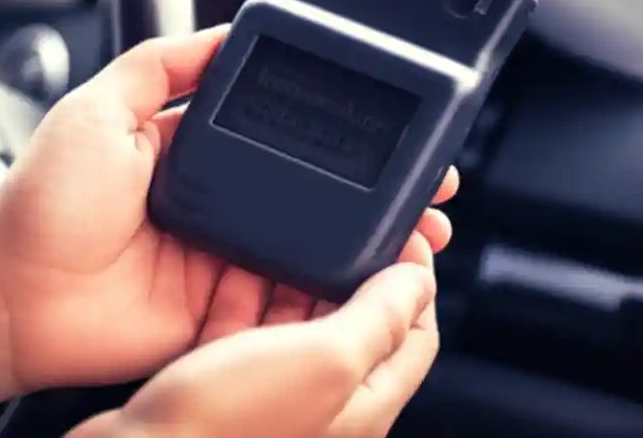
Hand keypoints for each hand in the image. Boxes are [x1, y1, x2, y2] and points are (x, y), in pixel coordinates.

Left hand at [0, 27, 458, 389]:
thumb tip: (228, 29)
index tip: (389, 124)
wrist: (11, 296)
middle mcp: (223, 209)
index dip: (339, 133)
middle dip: (379, 195)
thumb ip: (164, 63)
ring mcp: (227, 265)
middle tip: (431, 189)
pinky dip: (336, 300)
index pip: (287, 137)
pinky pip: (290, 308)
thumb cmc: (42, 203)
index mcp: (199, 156)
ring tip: (423, 237)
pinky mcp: (224, 315)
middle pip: (317, 198)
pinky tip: (379, 287)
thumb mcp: (99, 105)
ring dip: (373, 248)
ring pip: (317, 254)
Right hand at [70, 243, 440, 437]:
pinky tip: (227, 266)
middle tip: (339, 224)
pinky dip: (241, 294)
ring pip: (295, 320)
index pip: (416, 335)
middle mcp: (322, 404)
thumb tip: (419, 280)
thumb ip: (379, 318)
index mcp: (362, 405)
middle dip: (350, 270)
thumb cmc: (225, 427)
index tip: (400, 235)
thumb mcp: (324, 359)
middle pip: (357, 323)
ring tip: (281, 235)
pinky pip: (243, 328)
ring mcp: (271, 396)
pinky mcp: (223, 388)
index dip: (413, 281)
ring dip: (290, 277)